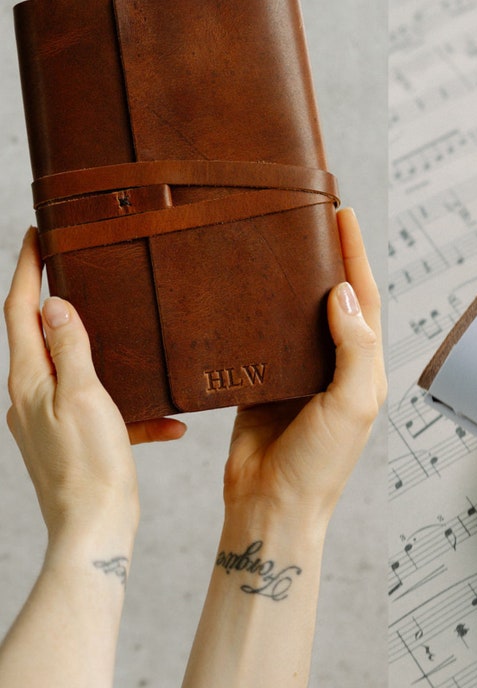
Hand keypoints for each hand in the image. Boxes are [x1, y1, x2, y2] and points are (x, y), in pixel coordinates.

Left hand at [4, 229, 184, 543]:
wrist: (95, 531)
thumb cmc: (91, 467)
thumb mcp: (85, 396)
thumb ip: (70, 348)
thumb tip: (54, 305)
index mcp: (28, 381)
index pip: (19, 310)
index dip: (26, 269)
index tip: (37, 234)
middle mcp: (29, 398)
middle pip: (37, 335)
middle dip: (54, 300)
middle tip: (76, 265)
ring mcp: (47, 421)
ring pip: (71, 369)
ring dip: (97, 350)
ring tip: (124, 330)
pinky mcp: (70, 441)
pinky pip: (101, 409)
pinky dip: (131, 408)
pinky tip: (168, 423)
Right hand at [221, 207, 384, 527]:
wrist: (270, 508)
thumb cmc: (320, 466)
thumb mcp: (350, 405)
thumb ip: (353, 348)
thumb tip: (345, 293)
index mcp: (363, 368)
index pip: (365, 300)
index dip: (356, 256)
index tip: (343, 216)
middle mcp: (334, 365)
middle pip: (333, 299)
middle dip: (327, 258)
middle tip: (311, 216)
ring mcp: (298, 373)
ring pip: (296, 314)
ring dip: (291, 280)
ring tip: (278, 239)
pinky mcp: (262, 384)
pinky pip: (261, 339)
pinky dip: (255, 313)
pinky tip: (244, 287)